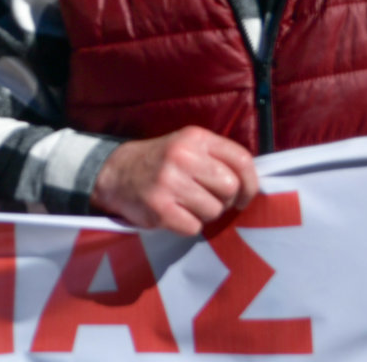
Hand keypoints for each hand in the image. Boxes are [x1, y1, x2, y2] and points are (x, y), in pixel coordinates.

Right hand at [90, 126, 258, 234]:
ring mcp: (170, 182)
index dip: (250, 183)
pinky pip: (194, 227)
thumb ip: (217, 158)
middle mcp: (183, 156)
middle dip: (224, 200)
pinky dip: (188, 225)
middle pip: (230, 188)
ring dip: (204, 214)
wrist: (115, 173)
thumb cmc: (160, 162)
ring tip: (187, 205)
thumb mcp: (187, 146)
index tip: (244, 196)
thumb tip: (249, 185)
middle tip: (208, 199)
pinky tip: (174, 214)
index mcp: (195, 138)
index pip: (241, 159)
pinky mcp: (160, 208)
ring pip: (214, 210)